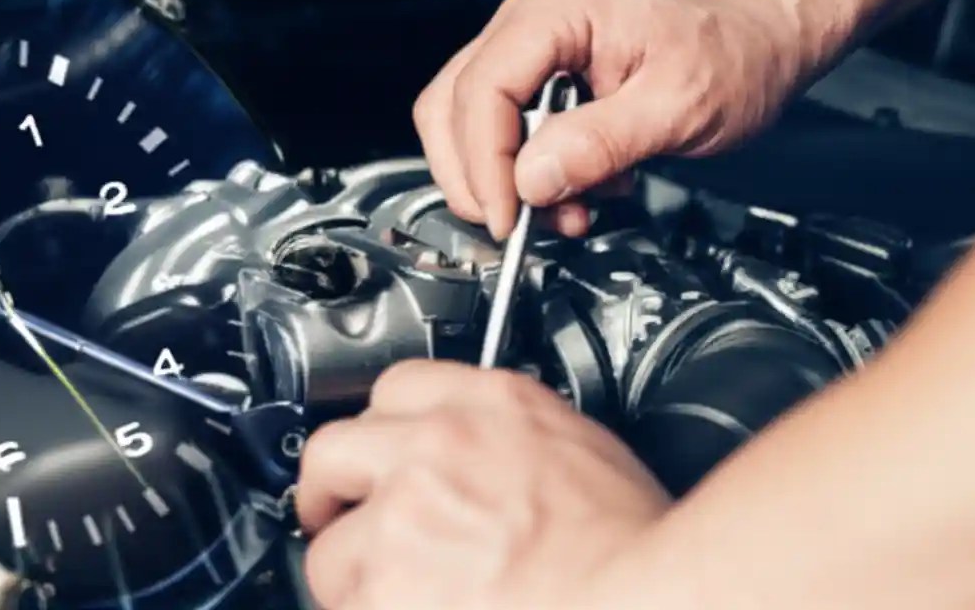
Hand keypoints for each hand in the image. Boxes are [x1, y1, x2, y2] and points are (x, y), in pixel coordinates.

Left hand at [296, 360, 670, 609]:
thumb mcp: (578, 449)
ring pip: (330, 547)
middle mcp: (436, 448)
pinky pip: (344, 603)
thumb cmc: (629, 543)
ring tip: (400, 594)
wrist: (644, 597)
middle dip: (335, 492)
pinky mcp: (383, 586)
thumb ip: (510, 439)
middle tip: (343, 521)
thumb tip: (481, 455)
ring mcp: (401, 517)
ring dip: (357, 574)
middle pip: (333, 450)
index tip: (377, 454)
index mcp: (492, 404)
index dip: (383, 430)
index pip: (397, 386)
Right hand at [414, 0, 806, 238]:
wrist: (759, 45)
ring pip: (469, 124)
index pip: (483, 90)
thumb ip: (600, 143)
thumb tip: (531, 180)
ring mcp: (532, 50)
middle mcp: (532, 21)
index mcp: (559, 9)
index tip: (508, 218)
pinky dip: (527, 176)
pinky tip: (576, 190)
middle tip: (519, 226)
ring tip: (563, 211)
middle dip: (481, 178)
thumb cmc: (732, 54)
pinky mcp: (541, 80)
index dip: (485, 164)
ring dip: (503, 183)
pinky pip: (504, 133)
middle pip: (454, 106)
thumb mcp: (677, 107)